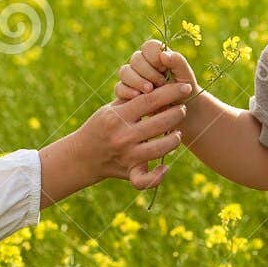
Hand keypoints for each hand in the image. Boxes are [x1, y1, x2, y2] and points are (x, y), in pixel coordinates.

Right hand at [74, 80, 190, 190]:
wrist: (81, 156)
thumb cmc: (101, 127)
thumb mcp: (110, 109)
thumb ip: (132, 99)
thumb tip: (158, 86)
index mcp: (117, 117)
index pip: (150, 100)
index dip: (172, 92)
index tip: (186, 87)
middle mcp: (123, 136)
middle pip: (161, 123)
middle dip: (177, 113)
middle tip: (182, 109)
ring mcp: (127, 155)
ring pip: (162, 148)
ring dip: (175, 139)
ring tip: (177, 132)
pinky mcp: (129, 172)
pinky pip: (146, 180)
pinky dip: (158, 175)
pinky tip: (165, 166)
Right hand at [114, 39, 199, 102]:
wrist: (181, 112)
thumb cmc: (184, 91)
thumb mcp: (186, 77)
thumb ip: (178, 62)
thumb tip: (163, 54)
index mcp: (158, 56)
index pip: (149, 46)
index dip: (154, 56)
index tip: (164, 68)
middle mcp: (143, 65)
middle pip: (135, 59)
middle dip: (148, 72)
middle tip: (161, 83)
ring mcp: (133, 78)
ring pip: (125, 72)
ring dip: (136, 80)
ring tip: (149, 90)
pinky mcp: (126, 92)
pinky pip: (119, 88)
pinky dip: (127, 91)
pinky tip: (138, 96)